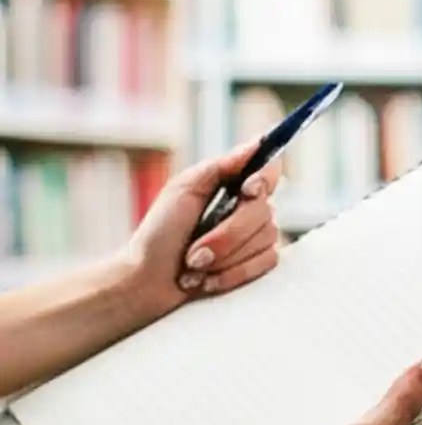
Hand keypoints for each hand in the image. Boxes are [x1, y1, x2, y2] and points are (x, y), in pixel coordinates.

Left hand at [122, 141, 282, 316]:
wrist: (149, 280)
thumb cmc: (159, 233)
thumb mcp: (182, 191)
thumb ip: (219, 167)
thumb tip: (256, 144)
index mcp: (230, 185)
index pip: (268, 170)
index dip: (264, 179)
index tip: (246, 190)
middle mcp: (248, 208)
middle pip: (264, 212)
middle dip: (226, 236)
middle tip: (194, 251)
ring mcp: (256, 237)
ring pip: (265, 240)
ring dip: (224, 258)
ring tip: (195, 266)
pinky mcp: (258, 264)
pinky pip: (265, 263)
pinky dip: (232, 274)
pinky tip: (207, 280)